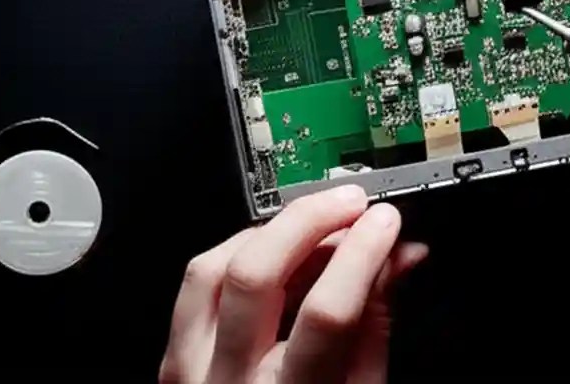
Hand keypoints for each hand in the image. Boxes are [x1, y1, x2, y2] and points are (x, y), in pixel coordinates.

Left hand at [159, 185, 427, 383]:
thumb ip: (374, 329)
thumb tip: (396, 260)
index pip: (327, 313)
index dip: (362, 254)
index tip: (387, 224)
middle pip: (256, 276)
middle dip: (308, 222)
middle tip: (349, 202)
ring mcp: (190, 373)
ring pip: (212, 270)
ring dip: (269, 231)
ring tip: (315, 219)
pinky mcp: (174, 361)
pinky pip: (195, 286)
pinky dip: (236, 252)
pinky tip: (271, 245)